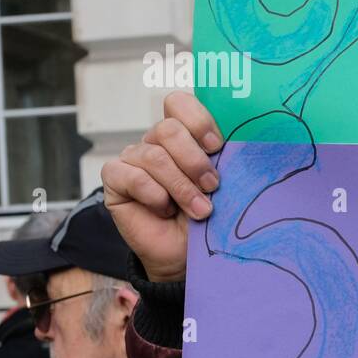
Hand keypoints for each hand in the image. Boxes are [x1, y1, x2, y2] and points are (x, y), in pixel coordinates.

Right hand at [100, 91, 222, 282]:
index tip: (218, 146)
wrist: (185, 254)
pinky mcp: (115, 179)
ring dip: (182, 186)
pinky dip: (154, 195)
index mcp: (183, 135)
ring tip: (201, 210)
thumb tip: (242, 143)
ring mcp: (133, 159)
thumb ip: (223, 159)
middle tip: (213, 186)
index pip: (179, 103)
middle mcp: (155, 142)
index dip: (198, 120)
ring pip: (154, 156)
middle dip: (195, 160)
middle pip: (168, 129)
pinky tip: (164, 210)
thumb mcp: (222, 184)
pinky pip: (132, 176)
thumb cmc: (207, 216)